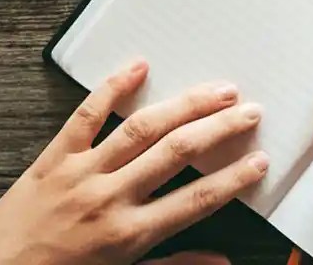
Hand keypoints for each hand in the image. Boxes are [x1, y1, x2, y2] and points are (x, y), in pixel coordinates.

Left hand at [0, 60, 269, 264]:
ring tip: (215, 90)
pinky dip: (112, 87)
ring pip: (141, 128)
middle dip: (220, 129)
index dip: (234, 178)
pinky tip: (138, 67)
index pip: (197, 200)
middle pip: (177, 153)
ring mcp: (80, 173)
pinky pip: (86, 114)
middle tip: (250, 110)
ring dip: (183, 105)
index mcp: (129, 236)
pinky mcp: (52, 157)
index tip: (260, 159)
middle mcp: (109, 199)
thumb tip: (221, 261)